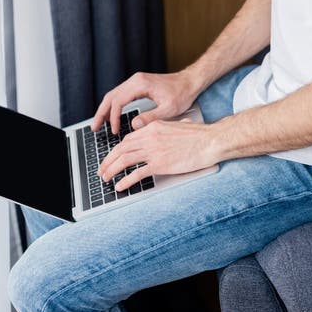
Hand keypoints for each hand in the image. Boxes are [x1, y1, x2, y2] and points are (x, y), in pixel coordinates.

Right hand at [90, 69, 198, 134]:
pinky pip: (121, 95)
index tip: (114, 131)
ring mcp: (136, 81)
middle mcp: (136, 80)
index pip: (118, 101)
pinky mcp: (139, 85)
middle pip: (111, 96)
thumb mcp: (168, 109)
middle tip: (94, 128)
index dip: (113, 117)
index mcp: (140, 84)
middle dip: (101, 113)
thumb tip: (134, 125)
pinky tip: (112, 116)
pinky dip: (113, 105)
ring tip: (99, 124)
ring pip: (114, 95)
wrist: (190, 82)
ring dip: (105, 109)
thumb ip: (150, 118)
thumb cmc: (182, 93)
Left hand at [97, 117, 218, 190]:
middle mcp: (150, 138)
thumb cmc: (198, 135)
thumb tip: (164, 129)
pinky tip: (119, 186)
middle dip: (108, 160)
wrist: (209, 140)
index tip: (111, 157)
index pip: (128, 139)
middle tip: (102, 170)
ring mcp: (154, 151)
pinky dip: (125, 181)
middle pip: (121, 149)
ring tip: (105, 178)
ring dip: (111, 170)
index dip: (116, 150)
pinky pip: (136, 173)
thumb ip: (166, 128)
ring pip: (124, 160)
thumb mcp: (178, 125)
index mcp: (153, 127)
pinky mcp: (160, 165)